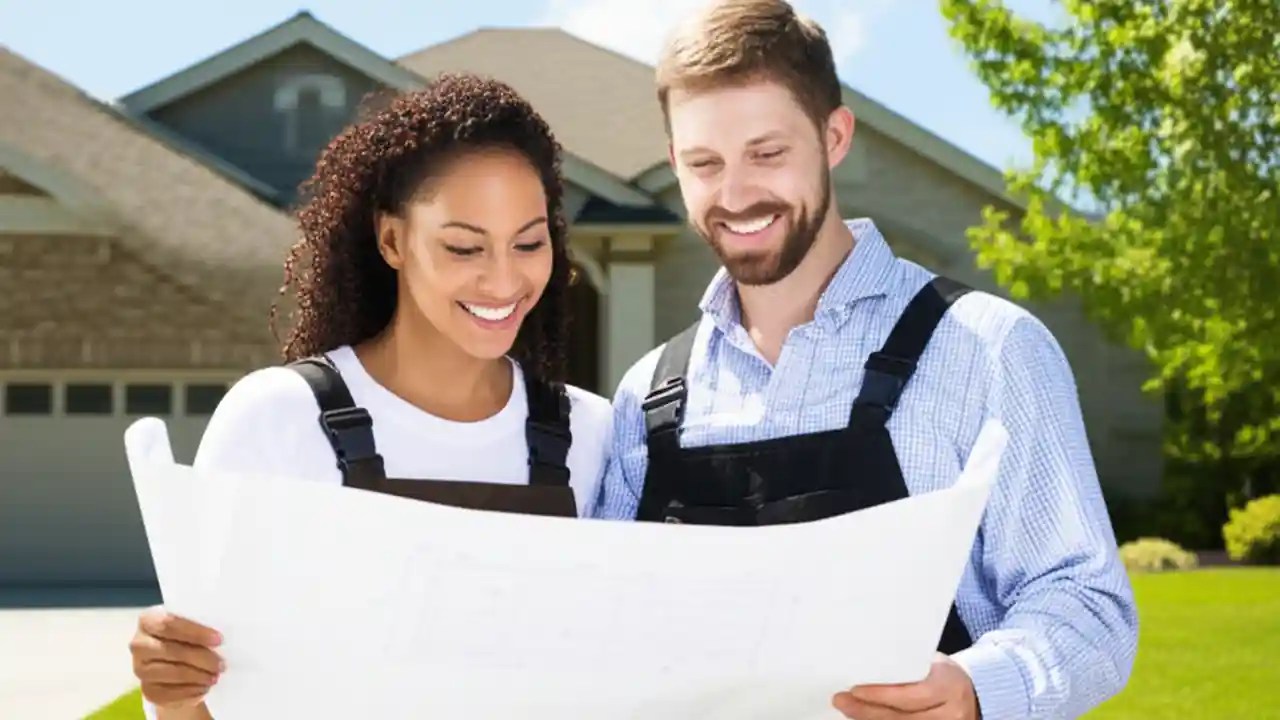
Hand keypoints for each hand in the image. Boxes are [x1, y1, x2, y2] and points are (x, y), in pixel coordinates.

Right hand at [129, 606, 223, 708]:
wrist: (174, 661)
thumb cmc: (186, 637)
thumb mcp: (191, 625)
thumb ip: (200, 626)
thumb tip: (220, 639)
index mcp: (148, 620)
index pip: (169, 624)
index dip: (195, 633)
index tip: (219, 640)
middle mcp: (139, 645)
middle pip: (171, 650)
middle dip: (201, 658)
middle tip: (221, 664)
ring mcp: (140, 669)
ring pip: (171, 673)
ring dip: (198, 676)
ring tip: (215, 676)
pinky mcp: (148, 690)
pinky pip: (169, 694)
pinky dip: (190, 691)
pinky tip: (204, 688)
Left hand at [832, 653, 978, 719]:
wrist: (975, 693)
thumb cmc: (944, 673)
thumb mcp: (932, 664)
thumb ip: (907, 669)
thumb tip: (866, 667)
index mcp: (948, 687)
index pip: (909, 695)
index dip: (879, 695)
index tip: (854, 689)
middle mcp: (951, 714)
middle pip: (901, 718)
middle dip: (866, 711)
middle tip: (841, 701)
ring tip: (849, 711)